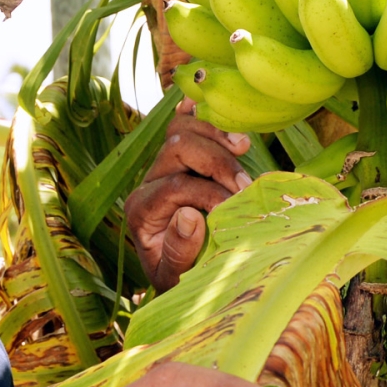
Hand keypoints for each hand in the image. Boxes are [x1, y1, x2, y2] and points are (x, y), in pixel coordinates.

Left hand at [125, 98, 252, 291]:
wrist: (182, 276)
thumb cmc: (181, 280)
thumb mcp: (176, 279)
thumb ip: (179, 252)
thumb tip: (189, 216)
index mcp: (141, 210)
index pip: (176, 186)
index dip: (209, 194)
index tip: (236, 209)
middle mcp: (148, 182)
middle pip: (178, 146)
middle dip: (216, 163)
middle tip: (245, 188)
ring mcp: (164, 165)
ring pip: (184, 128)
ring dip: (217, 135)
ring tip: (244, 148)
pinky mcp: (181, 157)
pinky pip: (186, 121)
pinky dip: (201, 111)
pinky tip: (215, 106)